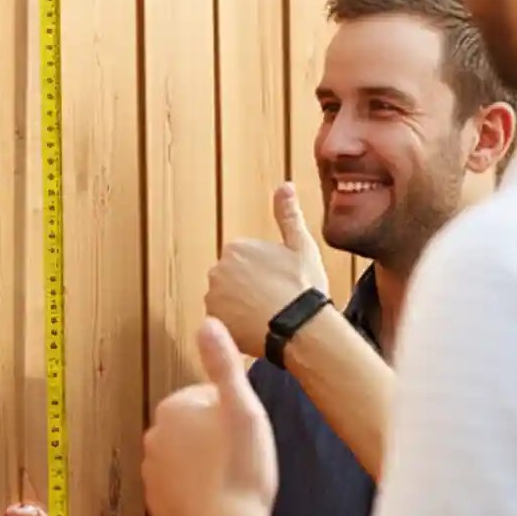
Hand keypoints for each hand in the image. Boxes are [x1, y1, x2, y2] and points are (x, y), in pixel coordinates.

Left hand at [142, 318, 277, 515]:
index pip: (206, 396)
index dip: (230, 411)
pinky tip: (217, 494)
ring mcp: (153, 470)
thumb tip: (207, 322)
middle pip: (194, 424)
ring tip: (230, 476)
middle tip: (239, 454)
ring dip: (206, 461)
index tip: (242, 430)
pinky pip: (180, 483)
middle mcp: (155, 436)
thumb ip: (222, 363)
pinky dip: (197, 486)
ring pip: (187, 454)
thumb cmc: (239, 472)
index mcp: (173, 408)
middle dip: (216, 435)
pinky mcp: (158, 499)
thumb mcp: (242, 408)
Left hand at [205, 182, 327, 356]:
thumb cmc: (303, 287)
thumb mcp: (301, 245)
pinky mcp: (214, 323)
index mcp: (236, 248)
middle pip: (232, 282)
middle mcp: (217, 271)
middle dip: (249, 291)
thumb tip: (286, 185)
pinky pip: (223, 324)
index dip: (265, 275)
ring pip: (227, 303)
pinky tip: (257, 330)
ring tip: (267, 317)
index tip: (279, 284)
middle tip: (274, 302)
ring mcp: (213, 298)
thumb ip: (288, 214)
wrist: (300, 327)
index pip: (245, 262)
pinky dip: (236, 327)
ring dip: (242, 309)